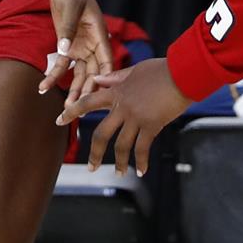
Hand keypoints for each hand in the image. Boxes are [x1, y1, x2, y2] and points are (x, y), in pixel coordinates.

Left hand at [38, 0, 112, 104]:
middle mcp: (93, 46)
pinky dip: (53, 76)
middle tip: (79, 110)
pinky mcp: (67, 47)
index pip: (106, 62)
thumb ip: (68, 29)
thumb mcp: (71, 7)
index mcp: (100, 36)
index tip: (99, 94)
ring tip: (66, 109)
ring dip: (73, 91)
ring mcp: (80, 48)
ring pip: (80, 75)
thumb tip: (64, 49)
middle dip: (86, 92)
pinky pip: (61, 65)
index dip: (104, 79)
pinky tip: (43, 87)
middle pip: (93, 74)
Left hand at [59, 57, 190, 176]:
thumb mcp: (136, 70)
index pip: (87, 102)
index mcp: (116, 91)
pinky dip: (141, 162)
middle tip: (90, 167)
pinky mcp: (151, 125)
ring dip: (118, 163)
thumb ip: (116, 77)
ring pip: (121, 145)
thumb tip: (97, 79)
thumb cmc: (163, 69)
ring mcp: (136, 117)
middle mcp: (122, 107)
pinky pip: (142, 148)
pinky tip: (140, 171)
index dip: (71, 112)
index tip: (59, 120)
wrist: (183, 73)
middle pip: (101, 134)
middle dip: (94, 153)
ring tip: (118, 173)